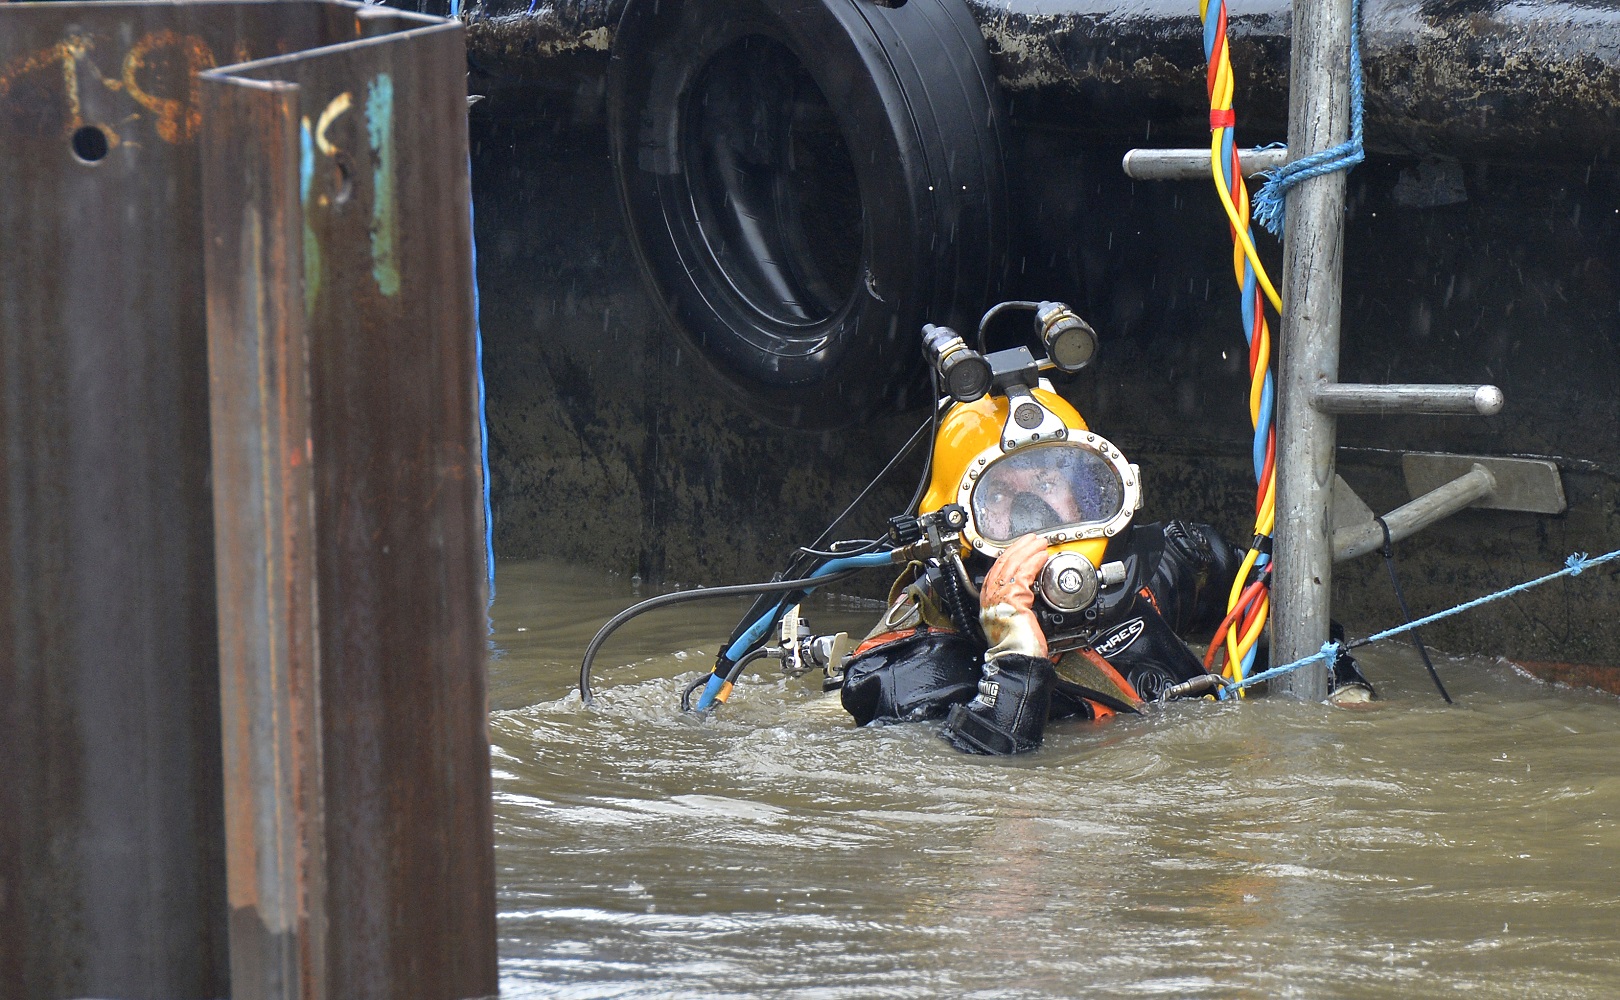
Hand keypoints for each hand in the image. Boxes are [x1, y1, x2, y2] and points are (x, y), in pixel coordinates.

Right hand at [979, 533, 1049, 659]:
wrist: (1016, 661)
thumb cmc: (1017, 650)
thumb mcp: (1014, 622)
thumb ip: (1016, 605)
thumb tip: (1026, 592)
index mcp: (989, 603)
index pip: (997, 571)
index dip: (1009, 556)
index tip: (1021, 548)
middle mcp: (990, 598)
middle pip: (1002, 564)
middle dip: (1018, 549)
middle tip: (1032, 539)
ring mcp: (998, 598)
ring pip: (1011, 565)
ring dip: (1027, 551)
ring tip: (1039, 543)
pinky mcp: (1012, 599)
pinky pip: (1023, 574)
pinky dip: (1033, 562)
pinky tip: (1041, 556)